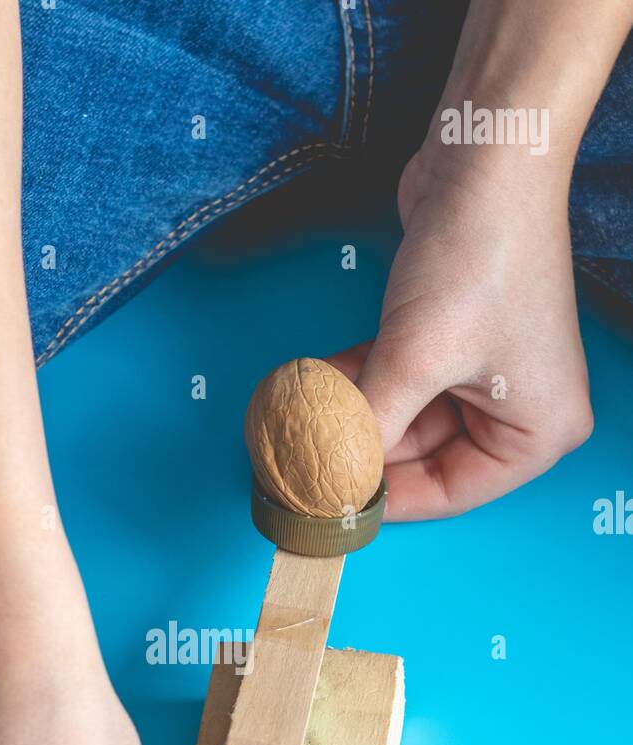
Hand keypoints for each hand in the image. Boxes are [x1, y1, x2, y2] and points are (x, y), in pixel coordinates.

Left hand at [330, 144, 593, 519]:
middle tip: (297, 458)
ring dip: (350, 415)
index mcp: (539, 432)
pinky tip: (313, 384)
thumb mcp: (413, 360)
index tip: (327, 500)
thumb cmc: (479, 257)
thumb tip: (319, 477)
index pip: (450, 494)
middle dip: (358, 449)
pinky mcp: (453, 339)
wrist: (486, 156)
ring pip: (404, 417)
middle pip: (423, 457)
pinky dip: (359, 382)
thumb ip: (364, 427)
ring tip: (294, 419)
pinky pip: (399, 380)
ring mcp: (486, 372)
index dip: (384, 498)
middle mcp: (520, 408)